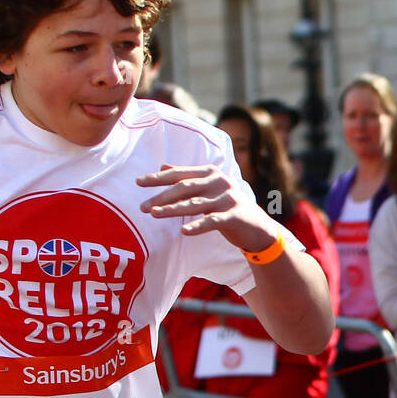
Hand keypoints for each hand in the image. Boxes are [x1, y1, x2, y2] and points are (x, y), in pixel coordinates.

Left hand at [137, 164, 275, 250]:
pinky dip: (198, 226)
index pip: (180, 174)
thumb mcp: (208, 189)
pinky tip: (184, 231)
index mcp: (210, 173)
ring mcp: (227, 198)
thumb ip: (188, 178)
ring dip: (173, 209)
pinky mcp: (234, 216)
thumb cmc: (228, 207)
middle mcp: (219, 181)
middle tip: (142, 207)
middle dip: (162, 196)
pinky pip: (212, 221)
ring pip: (195, 204)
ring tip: (155, 214)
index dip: (159, 178)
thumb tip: (162, 166)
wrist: (257, 227)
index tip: (139, 182)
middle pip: (185, 188)